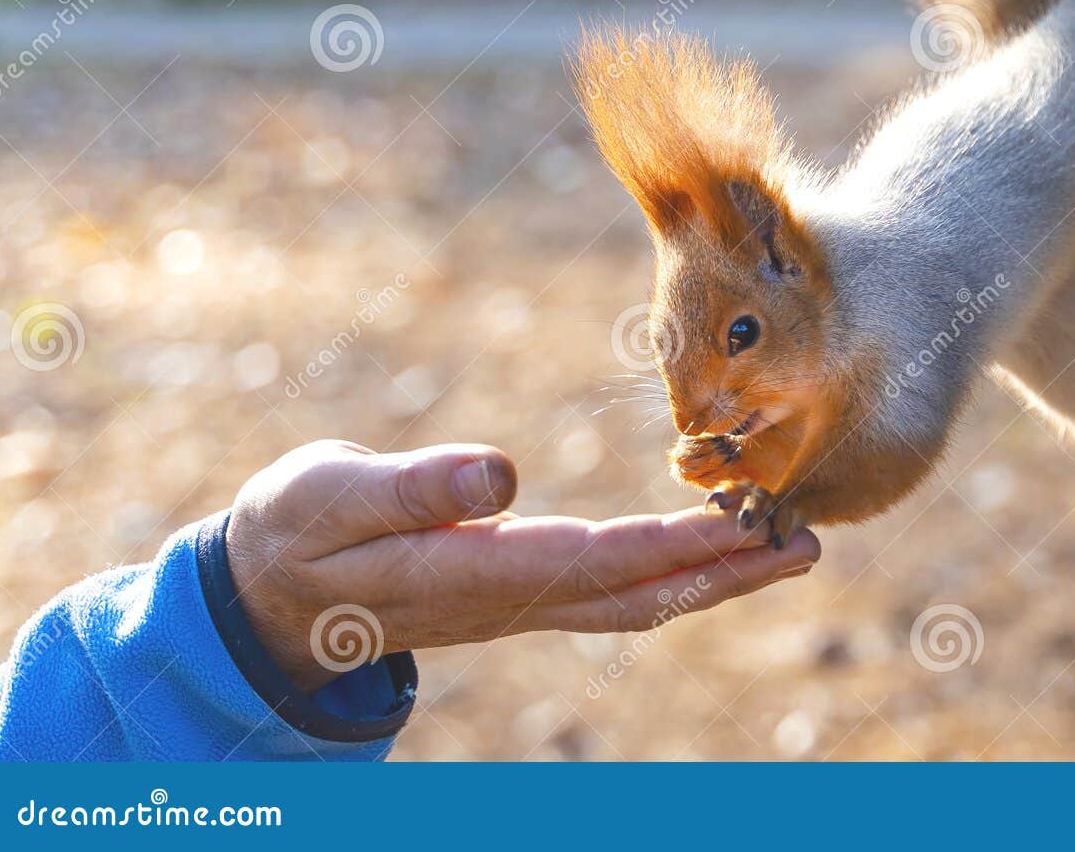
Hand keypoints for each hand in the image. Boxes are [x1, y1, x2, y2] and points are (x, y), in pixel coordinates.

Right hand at [225, 440, 819, 690]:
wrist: (266, 594)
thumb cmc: (296, 532)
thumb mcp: (332, 498)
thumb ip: (414, 486)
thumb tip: (503, 471)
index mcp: (470, 573)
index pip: (593, 563)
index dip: (675, 548)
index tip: (751, 530)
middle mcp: (509, 598)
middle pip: (638, 593)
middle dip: (726, 573)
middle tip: (808, 546)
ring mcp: (516, 603)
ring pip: (633, 598)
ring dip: (712, 577)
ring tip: (783, 549)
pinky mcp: (516, 590)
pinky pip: (611, 589)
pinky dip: (670, 571)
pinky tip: (704, 552)